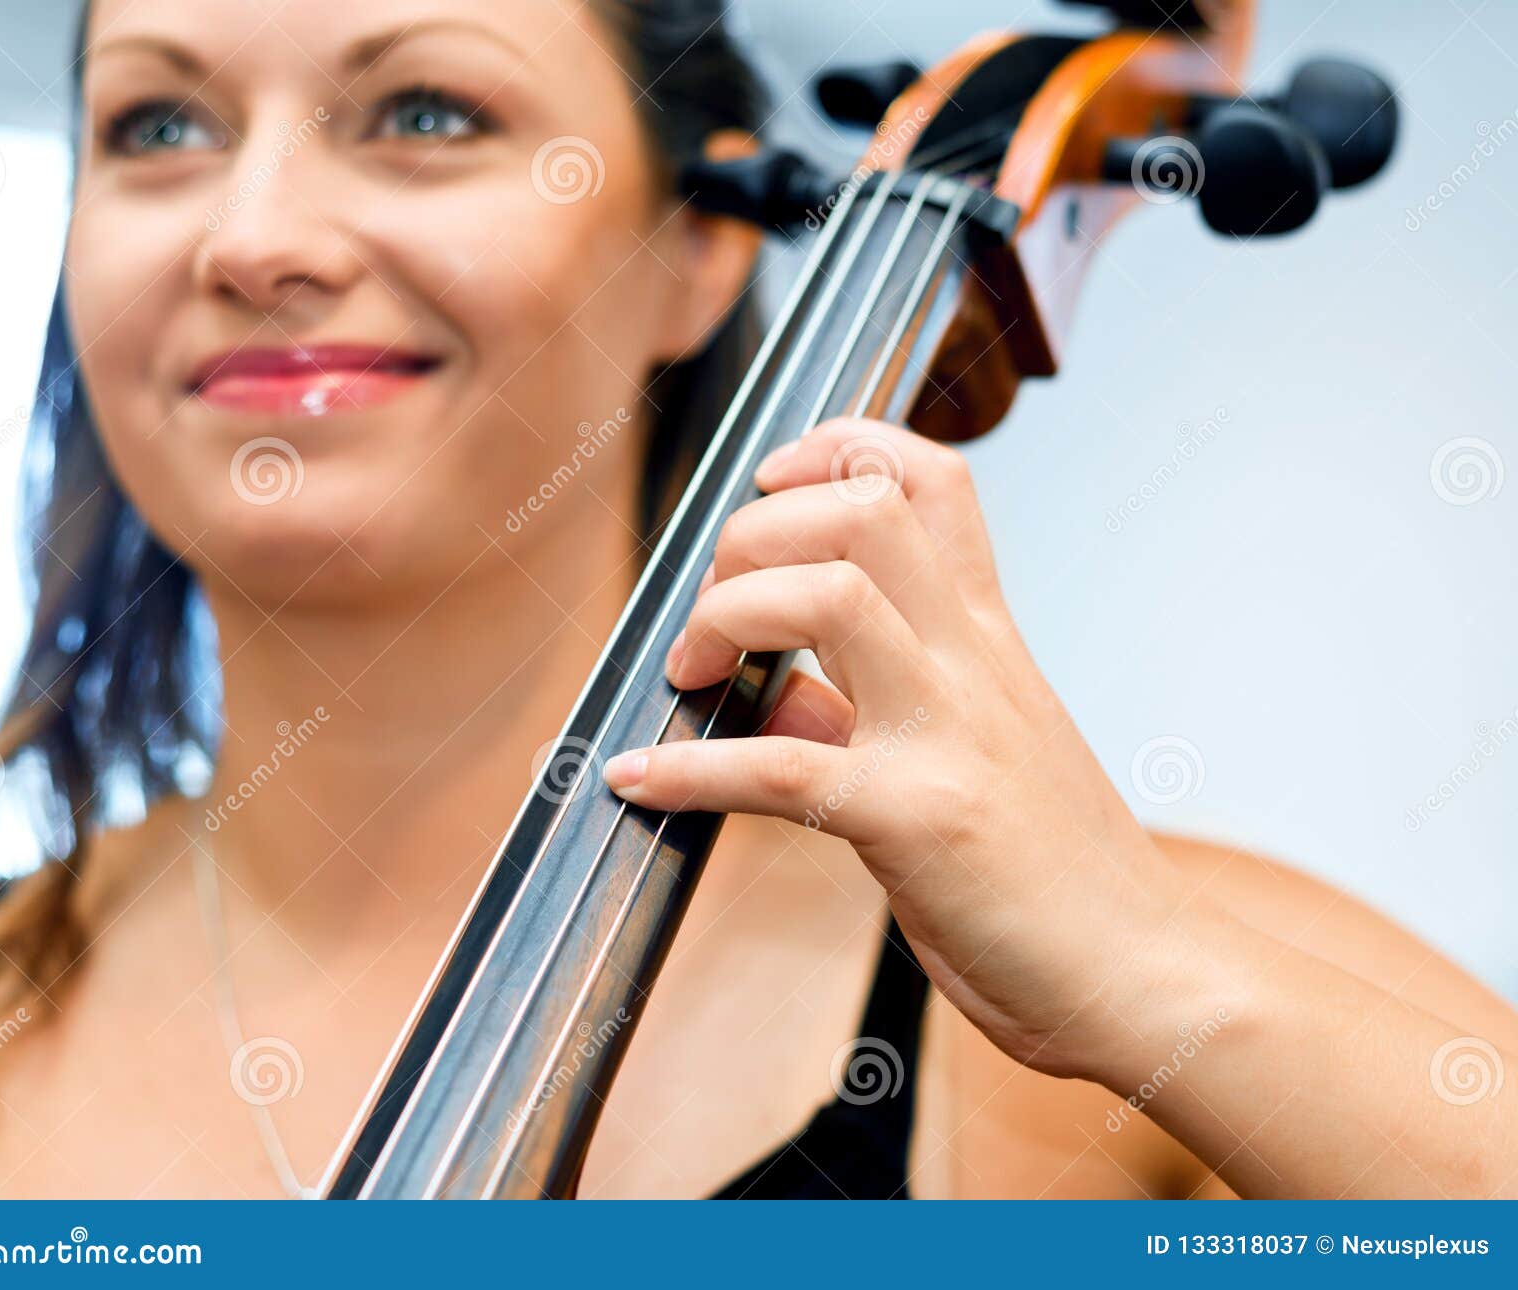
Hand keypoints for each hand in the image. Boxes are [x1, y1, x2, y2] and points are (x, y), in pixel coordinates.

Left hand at [603, 418, 1196, 1077]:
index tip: (774, 476)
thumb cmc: (1061, 875)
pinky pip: (777, 768)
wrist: (1149, 976)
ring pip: (827, 594)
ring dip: (725, 614)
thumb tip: (778, 692)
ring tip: (688, 674)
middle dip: (754, 531)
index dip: (842, 448)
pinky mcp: (916, 820)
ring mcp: (947, 733)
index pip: (932, 484)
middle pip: (861, 511)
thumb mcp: (975, 757)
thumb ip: (874, 710)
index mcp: (987, 643)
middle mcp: (970, 665)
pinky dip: (686, 770)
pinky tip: (637, 783)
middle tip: (711, 608)